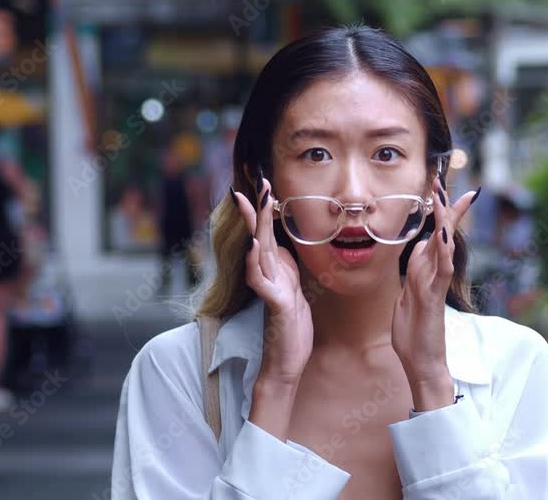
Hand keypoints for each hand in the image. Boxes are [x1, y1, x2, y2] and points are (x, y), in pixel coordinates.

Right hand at [231, 175, 312, 384]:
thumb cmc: (290, 330)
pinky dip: (255, 263)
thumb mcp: (293, 292)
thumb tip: (277, 247)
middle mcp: (268, 277)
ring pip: (260, 252)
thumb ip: (285, 269)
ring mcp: (270, 290)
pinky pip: (262, 281)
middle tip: (255, 182)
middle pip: (260, 236)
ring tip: (253, 202)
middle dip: (258, 209)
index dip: (264, 211)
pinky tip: (253, 246)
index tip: (262, 184)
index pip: (267, 235)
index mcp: (276, 272)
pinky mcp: (275, 306)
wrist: (286, 364)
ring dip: (256, 226)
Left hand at [391, 178, 478, 409]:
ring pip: (443, 248)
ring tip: (446, 199)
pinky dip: (442, 253)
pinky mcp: (433, 299)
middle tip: (449, 184)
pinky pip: (440, 272)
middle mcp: (434, 275)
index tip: (441, 190)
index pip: (435, 235)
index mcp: (426, 272)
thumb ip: (415, 269)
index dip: (438, 213)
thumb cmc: (415, 332)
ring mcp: (435, 286)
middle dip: (447, 209)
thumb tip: (421, 246)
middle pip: (443, 235)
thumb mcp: (408, 293)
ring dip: (444, 222)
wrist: (422, 362)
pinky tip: (442, 237)